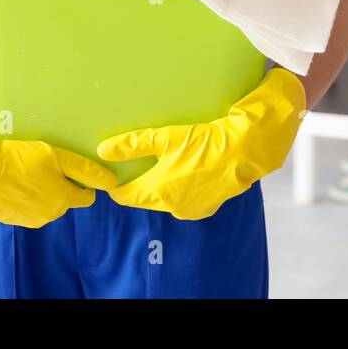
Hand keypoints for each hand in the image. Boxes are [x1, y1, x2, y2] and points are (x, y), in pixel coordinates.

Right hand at [0, 100, 116, 228]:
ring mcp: (29, 218)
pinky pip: (26, 205)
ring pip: (45, 202)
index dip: (84, 182)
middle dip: (60, 184)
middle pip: (65, 199)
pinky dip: (24, 194)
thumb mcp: (56, 157)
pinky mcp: (11, 217)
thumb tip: (110, 182)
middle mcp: (50, 214)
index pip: (87, 197)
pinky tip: (14, 178)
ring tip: (27, 169)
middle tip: (46, 164)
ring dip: (41, 189)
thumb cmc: (18, 160)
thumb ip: (85, 170)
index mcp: (64, 199)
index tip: (74, 169)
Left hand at [97, 68, 306, 220]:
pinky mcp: (207, 209)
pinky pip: (185, 202)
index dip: (117, 187)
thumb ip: (133, 144)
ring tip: (168, 167)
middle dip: (141, 185)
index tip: (114, 177)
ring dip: (163, 189)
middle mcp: (170, 206)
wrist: (243, 152)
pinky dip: (182, 191)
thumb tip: (104, 151)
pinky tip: (189, 174)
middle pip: (145, 199)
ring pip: (166, 201)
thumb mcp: (165, 137)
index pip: (125, 196)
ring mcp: (189, 210)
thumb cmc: (203, 142)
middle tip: (141, 166)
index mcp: (156, 191)